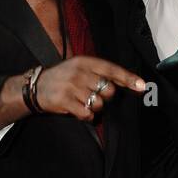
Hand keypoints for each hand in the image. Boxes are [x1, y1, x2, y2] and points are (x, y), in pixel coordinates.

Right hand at [32, 56, 146, 121]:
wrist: (35, 87)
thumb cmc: (63, 78)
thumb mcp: (79, 68)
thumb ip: (100, 73)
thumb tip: (127, 83)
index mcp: (85, 61)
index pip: (111, 69)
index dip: (128, 78)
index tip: (142, 86)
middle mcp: (79, 72)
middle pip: (108, 90)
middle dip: (105, 96)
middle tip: (92, 95)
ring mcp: (72, 86)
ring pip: (98, 104)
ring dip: (94, 107)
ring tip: (82, 102)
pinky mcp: (65, 100)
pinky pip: (87, 113)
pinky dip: (86, 115)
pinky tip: (77, 109)